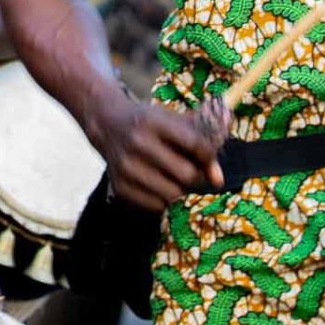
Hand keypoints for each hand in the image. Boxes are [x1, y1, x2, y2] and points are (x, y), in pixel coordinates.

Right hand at [90, 90, 225, 211]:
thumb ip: (202, 140)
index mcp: (153, 122)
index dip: (210, 156)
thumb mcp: (172, 118)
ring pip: (173, 194)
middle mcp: (137, 143)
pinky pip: (156, 206)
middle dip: (196, 175)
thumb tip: (218, 179)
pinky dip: (163, 199)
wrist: (107, 124)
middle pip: (187, 175)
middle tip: (191, 170)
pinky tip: (158, 185)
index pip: (196, 144)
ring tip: (174, 178)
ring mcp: (126, 167)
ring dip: (180, 190)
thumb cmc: (149, 122)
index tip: (208, 157)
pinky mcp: (119, 187)